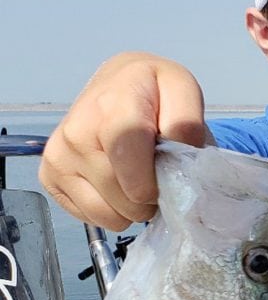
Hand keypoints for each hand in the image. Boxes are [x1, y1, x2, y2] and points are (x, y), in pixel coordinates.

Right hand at [40, 53, 206, 229]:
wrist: (116, 81)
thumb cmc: (152, 91)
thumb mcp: (182, 90)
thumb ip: (186, 126)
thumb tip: (179, 165)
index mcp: (111, 109)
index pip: (132, 170)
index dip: (154, 187)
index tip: (166, 177)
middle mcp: (76, 134)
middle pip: (124, 200)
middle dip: (148, 198)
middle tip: (154, 175)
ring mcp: (58, 157)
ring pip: (107, 216)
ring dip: (130, 208)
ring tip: (135, 178)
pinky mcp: (49, 176)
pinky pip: (90, 217)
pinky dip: (110, 209)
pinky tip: (114, 181)